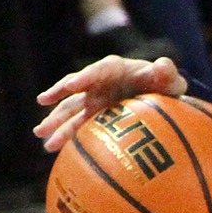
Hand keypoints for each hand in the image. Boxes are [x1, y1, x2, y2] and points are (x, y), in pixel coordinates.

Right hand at [33, 55, 187, 152]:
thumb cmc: (166, 87)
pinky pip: (77, 126)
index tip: (73, 85)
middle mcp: (99, 83)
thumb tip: (162, 64)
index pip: (99, 70)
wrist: (162, 101)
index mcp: (116, 69)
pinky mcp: (94, 117)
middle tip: (43, 104)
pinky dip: (66, 135)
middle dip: (59, 96)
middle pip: (76, 90)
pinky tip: (53, 148)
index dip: (85, 76)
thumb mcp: (171, 81)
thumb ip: (167, 74)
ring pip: (71, 110)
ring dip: (56, 121)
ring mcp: (94, 101)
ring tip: (40, 135)